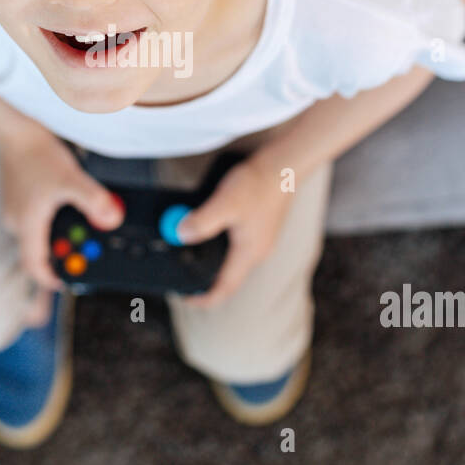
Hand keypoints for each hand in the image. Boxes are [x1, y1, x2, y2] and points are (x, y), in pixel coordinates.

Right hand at [0, 131, 124, 294]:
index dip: (51, 278)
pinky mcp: (18, 197)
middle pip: (40, 249)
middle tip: (87, 245)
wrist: (16, 128)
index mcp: (26, 224)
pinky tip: (66, 205)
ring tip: (81, 224)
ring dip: (60, 234)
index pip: (34, 265)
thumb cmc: (37, 153)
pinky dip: (53, 219)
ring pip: (39, 233)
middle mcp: (16, 221)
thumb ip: (93, 201)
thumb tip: (112, 220)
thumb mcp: (71, 179)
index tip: (67, 283)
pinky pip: (36, 219)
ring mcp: (15, 208)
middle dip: (65, 250)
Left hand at [174, 154, 291, 308]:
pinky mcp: (261, 229)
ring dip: (215, 266)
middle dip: (207, 282)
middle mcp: (257, 252)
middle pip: (229, 279)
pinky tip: (211, 237)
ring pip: (234, 263)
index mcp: (249, 253)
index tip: (185, 298)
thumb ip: (201, 221)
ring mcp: (261, 241)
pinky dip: (222, 251)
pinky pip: (238, 249)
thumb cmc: (257, 184)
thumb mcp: (224, 203)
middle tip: (185, 279)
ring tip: (194, 260)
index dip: (205, 298)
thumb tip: (180, 234)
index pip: (225, 288)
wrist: (283, 167)